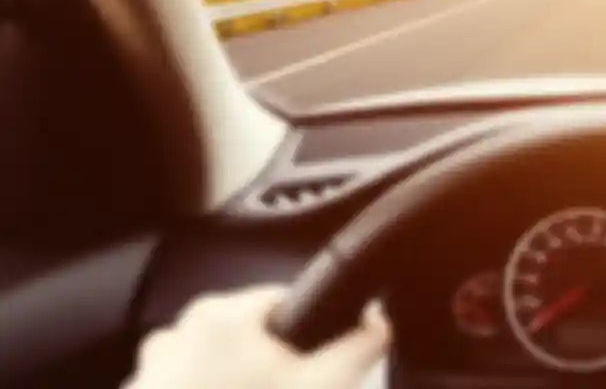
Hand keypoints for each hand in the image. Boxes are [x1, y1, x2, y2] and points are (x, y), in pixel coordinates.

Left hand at [125, 285, 390, 388]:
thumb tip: (379, 323)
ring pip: (221, 372)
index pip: (287, 302)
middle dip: (277, 371)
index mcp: (220, 313)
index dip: (314, 336)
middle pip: (254, 340)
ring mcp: (151, 372)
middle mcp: (177, 332)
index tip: (321, 369)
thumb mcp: (320, 386)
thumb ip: (359, 346)